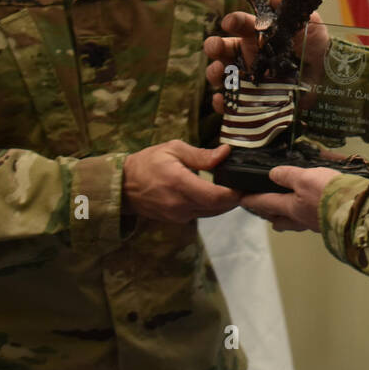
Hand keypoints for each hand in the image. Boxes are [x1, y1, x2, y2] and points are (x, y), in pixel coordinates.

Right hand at [122, 141, 239, 223]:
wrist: (123, 186)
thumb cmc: (148, 163)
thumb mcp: (173, 149)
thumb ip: (201, 155)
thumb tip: (225, 153)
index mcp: (179, 184)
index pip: (216, 197)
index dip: (235, 193)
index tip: (245, 183)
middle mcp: (180, 205)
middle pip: (219, 208)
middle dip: (234, 197)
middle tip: (243, 183)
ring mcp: (179, 215)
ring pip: (212, 213)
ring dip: (225, 203)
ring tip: (232, 187)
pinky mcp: (178, 220)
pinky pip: (202, 214)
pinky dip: (213, 206)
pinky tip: (215, 193)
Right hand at [203, 0, 329, 113]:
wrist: (328, 83)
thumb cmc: (317, 52)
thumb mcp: (311, 30)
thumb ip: (292, 14)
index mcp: (260, 36)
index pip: (241, 25)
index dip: (233, 22)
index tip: (229, 23)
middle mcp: (249, 55)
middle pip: (224, 48)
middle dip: (214, 46)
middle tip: (213, 47)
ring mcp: (248, 78)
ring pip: (222, 74)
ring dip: (214, 72)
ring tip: (218, 71)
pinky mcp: (251, 100)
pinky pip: (231, 103)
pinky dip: (222, 102)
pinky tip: (221, 100)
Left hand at [240, 165, 339, 232]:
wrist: (358, 210)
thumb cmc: (329, 195)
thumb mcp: (305, 178)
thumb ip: (288, 176)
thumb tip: (272, 174)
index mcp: (290, 208)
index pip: (264, 203)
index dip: (251, 200)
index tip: (241, 199)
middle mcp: (300, 219)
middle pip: (278, 219)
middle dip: (268, 213)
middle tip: (262, 207)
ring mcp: (314, 223)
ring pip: (293, 222)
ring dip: (286, 217)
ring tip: (283, 209)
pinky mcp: (328, 222)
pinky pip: (309, 219)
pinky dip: (304, 214)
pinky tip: (309, 209)